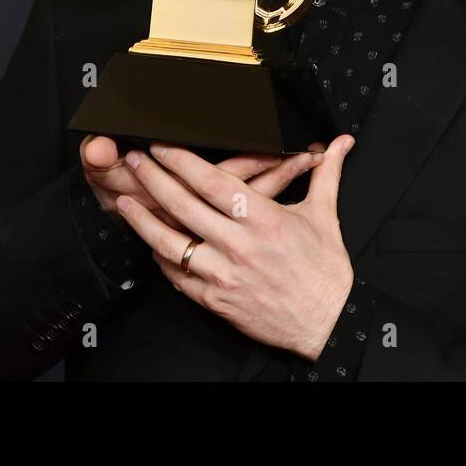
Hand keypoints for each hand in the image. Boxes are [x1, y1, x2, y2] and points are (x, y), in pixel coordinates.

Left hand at [114, 134, 355, 361]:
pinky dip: (162, 259)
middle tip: (134, 162)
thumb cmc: (324, 270)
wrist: (328, 322)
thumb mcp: (324, 215)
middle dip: (153, 180)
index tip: (162, 147)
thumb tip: (340, 144)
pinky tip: (152, 245)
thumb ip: (326, 174)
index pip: (211, 182)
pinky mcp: (215, 300)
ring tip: (125, 203)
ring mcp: (223, 275)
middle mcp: (239, 245)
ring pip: (170, 244)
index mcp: (263, 219)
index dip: (181, 161)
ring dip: (142, 221)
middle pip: (183, 206)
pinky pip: (177, 277)